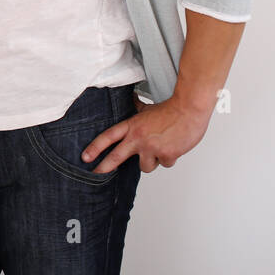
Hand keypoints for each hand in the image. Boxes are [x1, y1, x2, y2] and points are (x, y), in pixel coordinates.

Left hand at [82, 93, 212, 172]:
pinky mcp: (167, 155)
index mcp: (131, 126)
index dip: (95, 148)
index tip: (85, 157)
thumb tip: (131, 100)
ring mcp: (152, 148)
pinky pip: (164, 164)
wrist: (189, 109)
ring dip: (151, 160)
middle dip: (104, 168)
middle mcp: (138, 138)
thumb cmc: (171, 109)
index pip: (108, 137)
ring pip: (145, 166)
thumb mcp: (147, 108)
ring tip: (160, 146)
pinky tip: (173, 146)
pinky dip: (169, 158)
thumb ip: (136, 109)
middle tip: (95, 175)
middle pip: (116, 157)